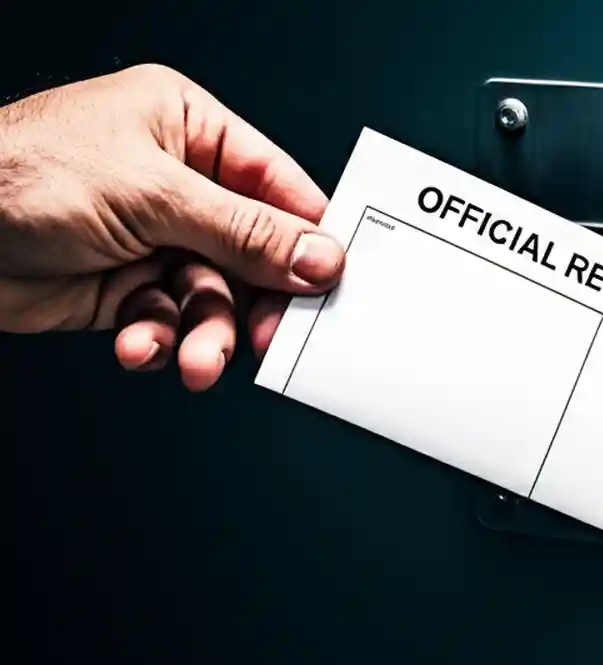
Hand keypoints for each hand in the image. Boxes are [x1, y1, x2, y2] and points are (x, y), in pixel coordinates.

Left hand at [0, 64, 344, 389]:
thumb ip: (244, 232)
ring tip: (195, 361)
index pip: (276, 186)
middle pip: (253, 252)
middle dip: (254, 301)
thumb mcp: (151, 195)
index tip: (334, 285)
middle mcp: (177, 182)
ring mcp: (152, 236)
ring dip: (206, 334)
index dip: (308, 238)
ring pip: (214, 296)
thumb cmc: (17, 174)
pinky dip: (159, 339)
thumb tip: (320, 257)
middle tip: (266, 339)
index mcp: (189, 129)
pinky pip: (170, 320)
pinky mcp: (126, 286)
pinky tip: (139, 344)